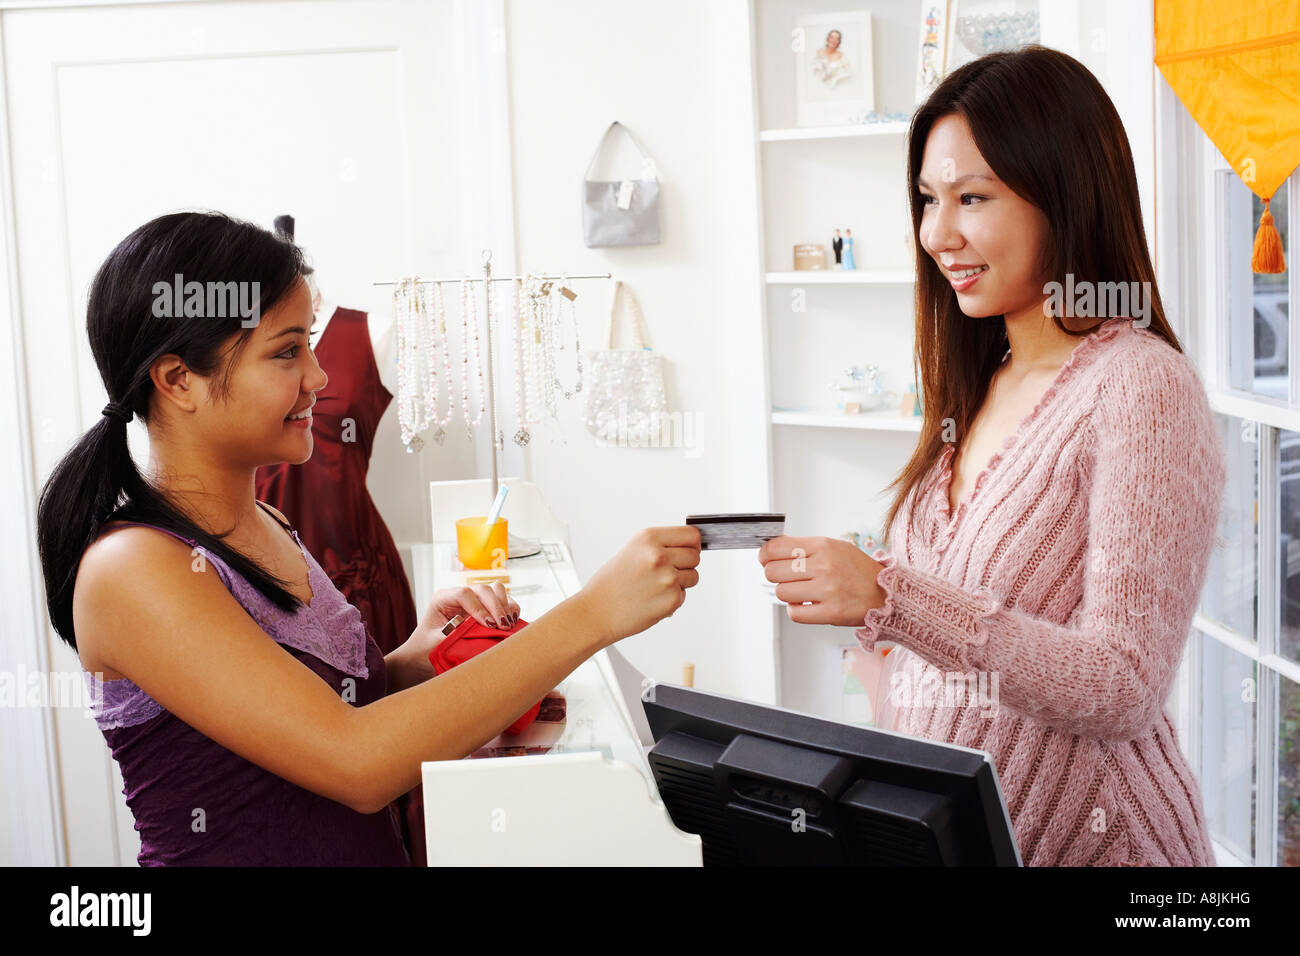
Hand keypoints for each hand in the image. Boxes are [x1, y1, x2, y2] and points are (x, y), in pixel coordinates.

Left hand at [392, 585, 523, 690]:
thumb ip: (454, 636)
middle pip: (483, 590)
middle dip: (496, 607)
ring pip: (496, 590)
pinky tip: (512, 623)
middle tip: (502, 627)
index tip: (488, 625)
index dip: (479, 608)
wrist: (424, 654)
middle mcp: (460, 596)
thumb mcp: (435, 643)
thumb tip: (476, 632)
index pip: (464, 594)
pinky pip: (504, 601)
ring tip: (508, 625)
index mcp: (443, 599)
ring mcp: (474, 600)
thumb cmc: (425, 649)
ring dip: (505, 606)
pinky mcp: (486, 608)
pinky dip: (511, 610)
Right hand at [578, 526, 701, 646]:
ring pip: (693, 576)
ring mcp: (667, 577)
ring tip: (655, 586)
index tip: (689, 548)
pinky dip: (672, 598)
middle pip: (695, 555)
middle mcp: (659, 555)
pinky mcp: (672, 598)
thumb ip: (660, 546)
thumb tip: (690, 546)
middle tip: (665, 572)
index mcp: (648, 538)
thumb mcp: (632, 551)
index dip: (692, 543)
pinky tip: (653, 599)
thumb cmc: (611, 583)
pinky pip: (684, 594)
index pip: (691, 534)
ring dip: (681, 582)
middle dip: (685, 564)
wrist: (596, 612)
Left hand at [757, 534, 884, 625]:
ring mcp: (827, 590)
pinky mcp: (831, 612)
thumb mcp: (835, 547)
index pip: (776, 548)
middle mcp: (824, 566)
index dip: (765, 555)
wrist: (888, 593)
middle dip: (774, 575)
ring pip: (781, 592)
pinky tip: (807, 604)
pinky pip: (795, 613)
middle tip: (785, 577)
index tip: (766, 559)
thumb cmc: (858, 570)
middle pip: (773, 571)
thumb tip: (772, 549)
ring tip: (801, 591)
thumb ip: (805, 547)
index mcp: (823, 546)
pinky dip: (796, 610)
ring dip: (787, 593)